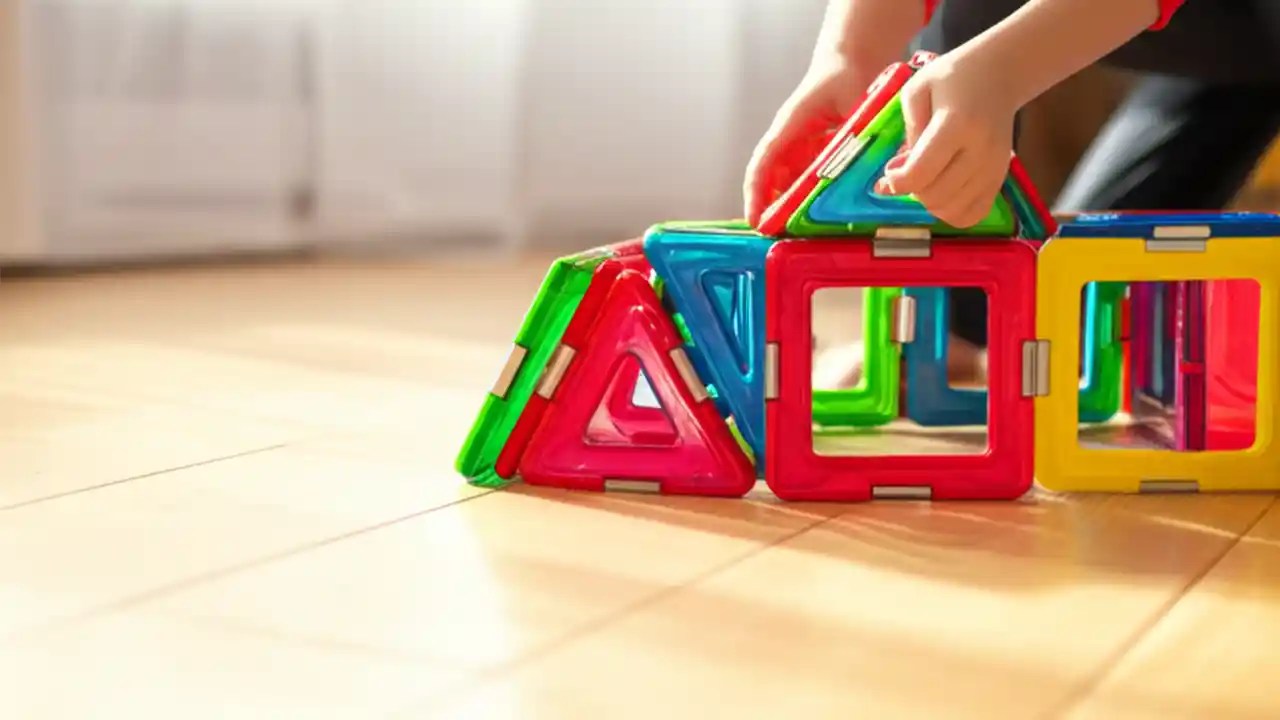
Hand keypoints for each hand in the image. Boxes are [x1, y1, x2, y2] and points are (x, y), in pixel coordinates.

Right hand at [743, 56, 875, 225]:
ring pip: (788, 183)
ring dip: (792, 205)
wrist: (848, 60)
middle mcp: (787, 139)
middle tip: (779, 236)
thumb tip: (862, 161)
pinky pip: (807, 179)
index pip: (763, 163)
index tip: (755, 219)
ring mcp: (798, 146)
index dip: (756, 194)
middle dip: (772, 209)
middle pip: (771, 180)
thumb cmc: (843, 75)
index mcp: (788, 125)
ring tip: (801, 230)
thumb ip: (857, 130)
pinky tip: (824, 212)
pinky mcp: (812, 151)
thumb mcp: (853, 101)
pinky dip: (811, 196)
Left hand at [874, 52, 1016, 227]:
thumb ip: (908, 132)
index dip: (896, 181)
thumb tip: (900, 172)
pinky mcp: (1001, 178)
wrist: (1000, 74)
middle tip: (906, 173)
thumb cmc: (952, 78)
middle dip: (912, 191)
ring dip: (930, 203)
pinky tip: (944, 193)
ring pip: (952, 211)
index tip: (889, 171)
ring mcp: (994, 168)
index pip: (920, 173)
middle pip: (935, 196)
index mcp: (957, 124)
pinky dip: (952, 212)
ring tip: (926, 180)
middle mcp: (980, 150)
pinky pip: (973, 214)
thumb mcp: (917, 91)